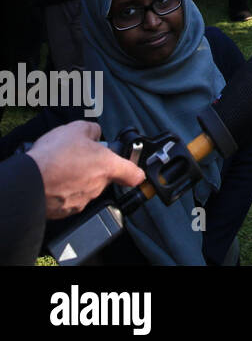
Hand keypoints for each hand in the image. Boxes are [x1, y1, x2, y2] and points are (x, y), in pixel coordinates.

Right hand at [28, 121, 145, 219]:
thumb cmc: (53, 156)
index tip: (133, 169)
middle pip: (104, 177)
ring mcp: (82, 200)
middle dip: (94, 168)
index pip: (134, 174)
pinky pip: (69, 199)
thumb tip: (95, 134)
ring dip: (78, 180)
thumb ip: (92, 130)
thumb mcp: (76, 129)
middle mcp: (98, 186)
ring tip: (61, 169)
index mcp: (108, 166)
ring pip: (86, 188)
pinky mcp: (65, 211)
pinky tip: (52, 181)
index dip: (135, 171)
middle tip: (78, 158)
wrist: (27, 181)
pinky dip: (63, 191)